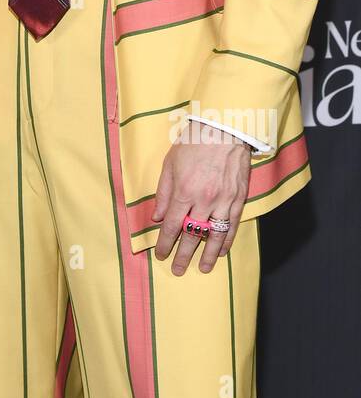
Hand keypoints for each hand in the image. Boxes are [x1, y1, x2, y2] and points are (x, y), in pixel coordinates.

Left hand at [151, 121, 251, 274]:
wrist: (224, 128)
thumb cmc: (193, 142)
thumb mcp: (169, 164)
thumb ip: (163, 192)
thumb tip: (158, 217)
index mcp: (184, 191)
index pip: (173, 225)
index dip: (166, 242)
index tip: (161, 254)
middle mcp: (204, 200)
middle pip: (192, 235)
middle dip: (184, 254)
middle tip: (178, 269)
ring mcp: (224, 200)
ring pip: (215, 235)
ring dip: (208, 254)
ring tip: (203, 268)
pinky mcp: (239, 198)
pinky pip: (233, 225)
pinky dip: (227, 240)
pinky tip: (222, 251)